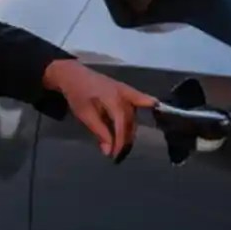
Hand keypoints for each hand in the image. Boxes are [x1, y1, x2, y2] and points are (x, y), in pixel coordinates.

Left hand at [43, 59, 157, 158]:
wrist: (74, 75)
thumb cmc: (77, 94)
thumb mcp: (84, 114)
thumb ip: (99, 132)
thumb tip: (108, 151)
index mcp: (112, 98)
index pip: (121, 123)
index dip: (120, 140)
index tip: (115, 154)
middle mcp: (123, 93)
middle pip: (130, 121)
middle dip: (125, 139)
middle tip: (117, 153)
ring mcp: (127, 90)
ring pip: (134, 114)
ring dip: (131, 130)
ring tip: (123, 144)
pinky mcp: (127, 90)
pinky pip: (140, 99)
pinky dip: (147, 105)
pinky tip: (156, 107)